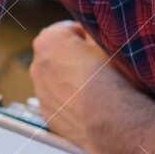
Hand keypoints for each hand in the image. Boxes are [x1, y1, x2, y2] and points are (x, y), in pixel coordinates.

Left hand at [28, 19, 145, 153]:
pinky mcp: (48, 115)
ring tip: (100, 88)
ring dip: (74, 81)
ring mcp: (41, 93)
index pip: (69, 29)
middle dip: (77, 58)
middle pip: (60, 55)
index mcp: (49, 41)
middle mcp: (38, 65)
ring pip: (58, 79)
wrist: (117, 124)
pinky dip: (72, 101)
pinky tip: (92, 105)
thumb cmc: (115, 81)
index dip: (88, 36)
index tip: (100, 45)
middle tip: (102, 67)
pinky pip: (60, 102)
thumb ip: (93, 30)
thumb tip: (90, 32)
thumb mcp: (109, 42)